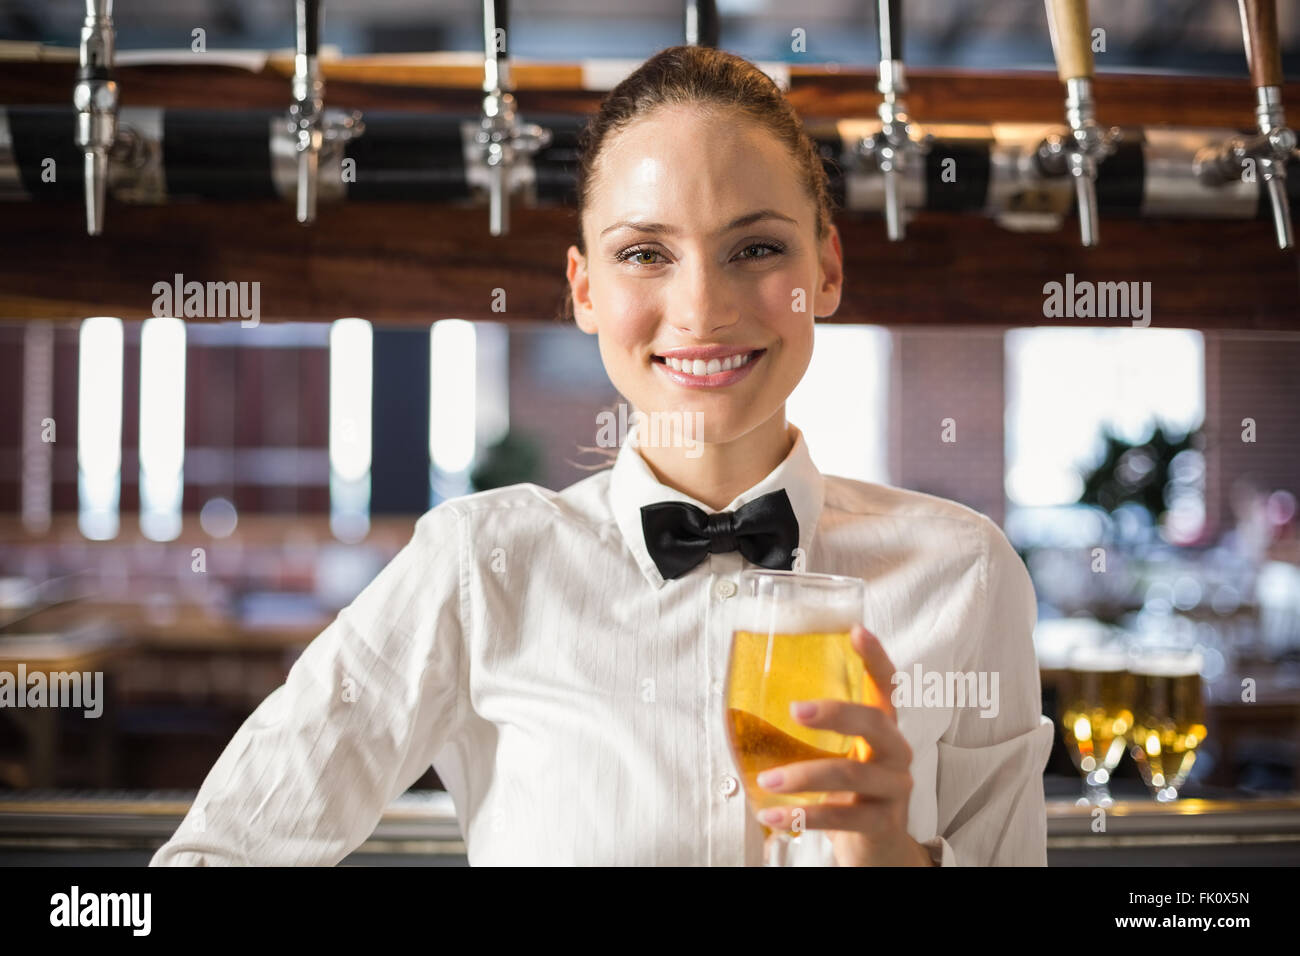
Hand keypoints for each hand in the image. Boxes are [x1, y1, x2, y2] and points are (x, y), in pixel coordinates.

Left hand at [754, 624, 933, 865]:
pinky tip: (772, 813)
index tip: (858, 630)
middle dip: (835, 713)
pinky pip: (840, 817)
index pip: (887, 685)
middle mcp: (895, 752)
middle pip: (875, 722)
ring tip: (767, 779)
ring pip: (850, 774)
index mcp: (883, 728)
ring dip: (803, 775)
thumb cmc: (847, 792)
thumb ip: (813, 732)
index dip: (875, 658)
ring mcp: (893, 789)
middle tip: (794, 710)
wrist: (875, 849)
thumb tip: (746, 701)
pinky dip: (802, 815)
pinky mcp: (882, 823)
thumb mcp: (836, 755)